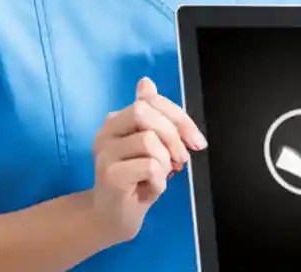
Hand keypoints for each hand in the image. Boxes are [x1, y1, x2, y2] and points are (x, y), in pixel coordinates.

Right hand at [89, 77, 207, 241]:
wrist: (112, 217)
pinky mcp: (111, 175)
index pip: (149, 101)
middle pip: (145, 113)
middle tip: (181, 160)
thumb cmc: (135, 181)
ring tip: (162, 176)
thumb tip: (146, 82)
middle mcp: (105, 133)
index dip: (179, 117)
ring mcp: (105, 154)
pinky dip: (160, 181)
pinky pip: (150, 166)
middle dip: (173, 135)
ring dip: (167, 163)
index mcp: (115, 121)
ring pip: (150, 141)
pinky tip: (151, 189)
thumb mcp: (149, 147)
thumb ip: (152, 117)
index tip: (196, 140)